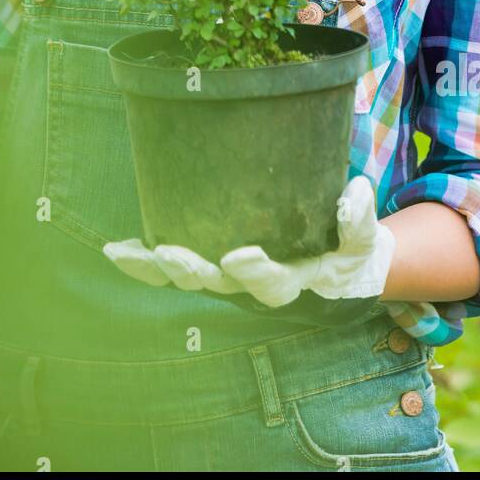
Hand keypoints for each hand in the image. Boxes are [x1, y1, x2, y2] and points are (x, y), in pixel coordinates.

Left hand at [103, 176, 395, 307]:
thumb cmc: (347, 246)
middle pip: (214, 284)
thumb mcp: (363, 236)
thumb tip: (353, 195)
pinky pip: (169, 265)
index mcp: (289, 280)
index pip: (269, 284)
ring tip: (122, 253)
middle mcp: (249, 283)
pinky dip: (142, 260)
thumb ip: (358, 218)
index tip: (238, 256)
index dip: (253, 273)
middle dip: (190, 270)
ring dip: (153, 267)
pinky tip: (116, 249)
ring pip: (183, 278)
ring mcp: (223, 274)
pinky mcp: (206, 259)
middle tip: (169, 254)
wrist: (333, 262)